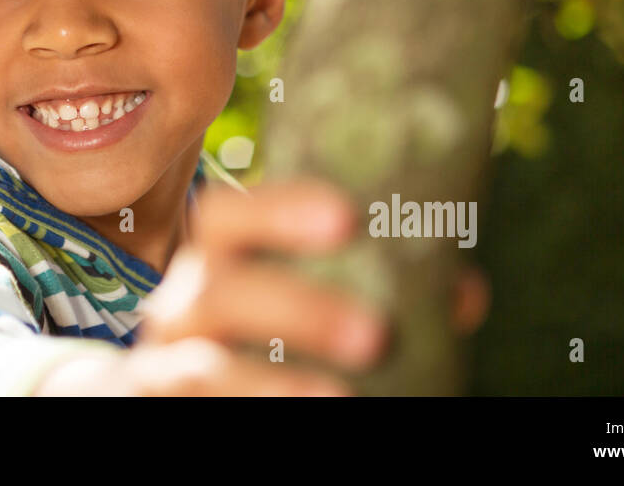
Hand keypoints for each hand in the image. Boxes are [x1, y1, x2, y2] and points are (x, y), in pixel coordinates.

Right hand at [35, 177, 489, 394]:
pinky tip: (305, 416)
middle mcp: (183, 304)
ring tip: (345, 399)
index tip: (347, 215)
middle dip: (295, 308)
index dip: (279, 209)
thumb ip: (378, 289)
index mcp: (218, 260)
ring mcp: (166, 364)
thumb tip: (461, 290)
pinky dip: (253, 407)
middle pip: (218, 290)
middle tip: (376, 334)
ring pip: (203, 365)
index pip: (227, 217)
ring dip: (273, 382)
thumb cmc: (260, 338)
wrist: (173, 391)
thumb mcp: (307, 306)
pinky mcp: (162, 403)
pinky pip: (194, 406)